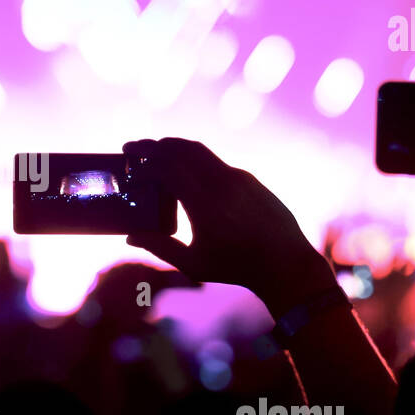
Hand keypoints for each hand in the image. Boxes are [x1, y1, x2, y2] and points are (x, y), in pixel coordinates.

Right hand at [123, 138, 335, 316]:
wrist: (285, 264)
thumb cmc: (236, 268)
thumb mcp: (192, 263)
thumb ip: (159, 247)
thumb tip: (130, 238)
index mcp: (204, 203)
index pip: (167, 167)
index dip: (144, 161)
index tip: (129, 162)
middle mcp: (222, 183)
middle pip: (182, 149)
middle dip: (155, 146)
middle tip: (135, 148)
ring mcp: (239, 178)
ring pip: (200, 151)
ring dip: (175, 148)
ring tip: (157, 154)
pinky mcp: (250, 180)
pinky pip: (216, 163)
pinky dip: (195, 160)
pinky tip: (187, 172)